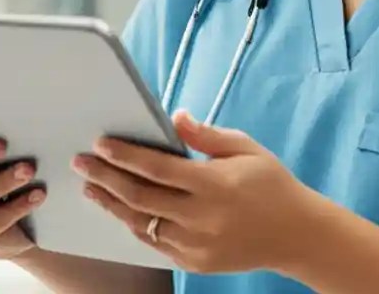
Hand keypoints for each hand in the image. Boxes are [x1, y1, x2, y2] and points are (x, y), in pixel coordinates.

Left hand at [73, 111, 323, 274]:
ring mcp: (196, 244)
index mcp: (215, 184)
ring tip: (90, 188)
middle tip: (82, 163)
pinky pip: (155, 242)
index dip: (125, 155)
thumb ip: (207, 136)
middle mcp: (201, 217)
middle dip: (106, 177)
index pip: (158, 168)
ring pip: (142, 223)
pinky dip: (135, 225)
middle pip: (140, 196)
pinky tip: (120, 210)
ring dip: (112, 204)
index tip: (101, 144)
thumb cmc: (272, 185)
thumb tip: (174, 117)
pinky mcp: (195, 262)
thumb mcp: (247, 149)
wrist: (297, 235)